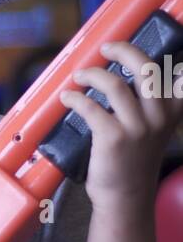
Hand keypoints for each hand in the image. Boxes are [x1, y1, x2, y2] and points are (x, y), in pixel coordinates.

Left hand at [59, 39, 182, 211]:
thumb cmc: (134, 160)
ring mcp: (137, 127)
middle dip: (122, 50)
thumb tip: (126, 72)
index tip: (153, 43)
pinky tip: (69, 97)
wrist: (126, 197)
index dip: (172, 59)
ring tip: (81, 76)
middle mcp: (159, 116)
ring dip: (91, 74)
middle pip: (145, 68)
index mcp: (172, 111)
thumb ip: (151, 104)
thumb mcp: (155, 130)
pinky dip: (75, 97)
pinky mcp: (113, 138)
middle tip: (107, 50)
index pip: (180, 77)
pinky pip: (90, 106)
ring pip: (114, 83)